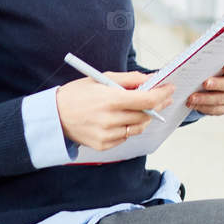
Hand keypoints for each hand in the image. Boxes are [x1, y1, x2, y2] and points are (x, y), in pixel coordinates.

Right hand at [55, 70, 173, 150]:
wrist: (53, 116)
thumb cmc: (77, 94)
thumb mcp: (100, 79)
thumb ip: (128, 79)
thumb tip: (150, 78)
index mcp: (110, 99)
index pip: (147, 100)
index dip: (162, 94)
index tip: (169, 89)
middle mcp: (110, 119)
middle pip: (146, 115)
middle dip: (156, 105)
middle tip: (160, 98)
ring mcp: (107, 134)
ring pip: (138, 127)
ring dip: (142, 118)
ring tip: (136, 109)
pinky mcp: (104, 145)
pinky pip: (126, 136)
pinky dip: (127, 127)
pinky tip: (119, 119)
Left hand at [186, 56, 223, 116]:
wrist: (206, 81)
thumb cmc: (208, 66)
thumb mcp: (208, 60)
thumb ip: (206, 59)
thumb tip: (192, 59)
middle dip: (217, 84)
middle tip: (205, 83)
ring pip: (222, 99)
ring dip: (206, 99)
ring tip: (192, 98)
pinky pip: (216, 109)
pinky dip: (204, 107)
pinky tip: (193, 105)